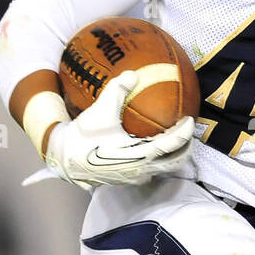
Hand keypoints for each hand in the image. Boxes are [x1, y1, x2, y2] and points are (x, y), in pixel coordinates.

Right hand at [44, 69, 193, 188]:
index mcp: (141, 154)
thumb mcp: (100, 110)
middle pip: (177, 162)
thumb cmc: (84, 137)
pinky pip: (150, 172)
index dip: (186, 131)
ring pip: (164, 169)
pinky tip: (151, 148)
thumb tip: (133, 73)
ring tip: (174, 140)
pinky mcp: (127, 181)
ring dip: (173, 156)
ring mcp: (135, 178)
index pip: (174, 144)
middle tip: (188, 133)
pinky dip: (158, 160)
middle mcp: (142, 169)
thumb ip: (118, 89)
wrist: (64, 160)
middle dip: (187, 148)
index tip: (190, 119)